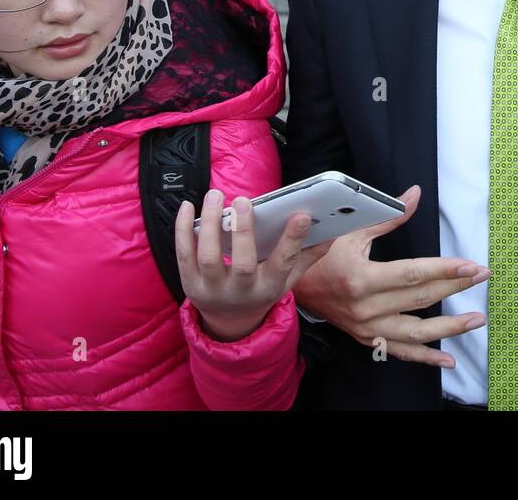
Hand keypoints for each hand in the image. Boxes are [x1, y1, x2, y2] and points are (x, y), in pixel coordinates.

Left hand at [175, 189, 331, 341]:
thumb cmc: (262, 289)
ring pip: (209, 257)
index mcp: (269, 288)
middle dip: (243, 231)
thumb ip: (308, 256)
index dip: (293, 240)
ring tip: (215, 195)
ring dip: (210, 224)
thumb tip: (333, 232)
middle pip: (242, 264)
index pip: (283, 264)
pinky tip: (188, 206)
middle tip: (243, 200)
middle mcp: (241, 291)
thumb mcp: (287, 279)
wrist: (228, 322)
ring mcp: (212, 289)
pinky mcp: (189, 282)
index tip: (302, 214)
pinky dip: (184, 229)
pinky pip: (184, 254)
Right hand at [292, 186, 489, 367]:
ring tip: (476, 319)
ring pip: (417, 332)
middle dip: (456, 287)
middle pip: (421, 299)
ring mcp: (368, 328)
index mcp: (362, 279)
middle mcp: (367, 308)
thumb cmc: (322, 256)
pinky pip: (402, 352)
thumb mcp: (352, 232)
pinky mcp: (369, 339)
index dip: (445, 269)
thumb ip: (389, 216)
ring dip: (450, 328)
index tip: (471, 266)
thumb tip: (414, 195)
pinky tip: (448, 360)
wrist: (296, 289)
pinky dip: (426, 358)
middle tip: (483, 276)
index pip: (413, 274)